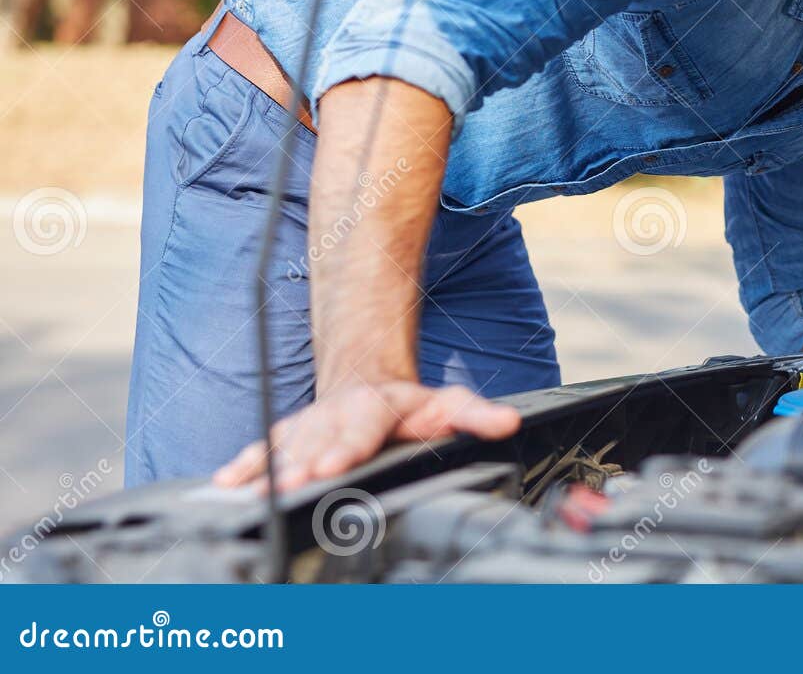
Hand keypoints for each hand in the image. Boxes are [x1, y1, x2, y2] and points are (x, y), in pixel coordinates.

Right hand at [212, 380, 520, 490]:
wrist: (368, 379)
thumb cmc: (410, 405)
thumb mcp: (448, 403)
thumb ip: (475, 415)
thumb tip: (508, 422)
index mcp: (376, 409)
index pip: (362, 429)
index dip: (347, 448)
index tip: (333, 465)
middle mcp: (338, 415)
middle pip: (318, 441)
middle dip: (303, 464)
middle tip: (291, 484)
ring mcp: (310, 425)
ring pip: (286, 446)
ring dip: (267, 469)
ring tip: (247, 492)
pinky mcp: (289, 435)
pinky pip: (263, 449)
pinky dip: (243, 465)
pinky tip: (225, 485)